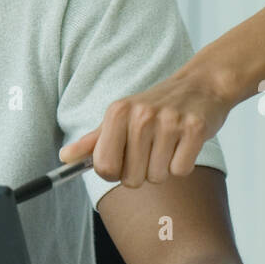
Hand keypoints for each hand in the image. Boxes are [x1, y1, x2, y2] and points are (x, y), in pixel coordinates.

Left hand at [59, 64, 233, 180]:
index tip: (125, 159)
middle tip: (152, 148)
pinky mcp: (195, 129)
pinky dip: (182, 163)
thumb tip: (64, 158)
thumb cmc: (157, 106)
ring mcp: (169, 121)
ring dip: (163, 167)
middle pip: (132, 179)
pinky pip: (181, 171)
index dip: (116, 171)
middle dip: (142, 172)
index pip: (104, 167)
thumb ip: (93, 141)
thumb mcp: (121, 117)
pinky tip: (184, 143)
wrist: (200, 84)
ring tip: (168, 143)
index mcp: (118, 112)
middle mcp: (141, 115)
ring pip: (157, 177)